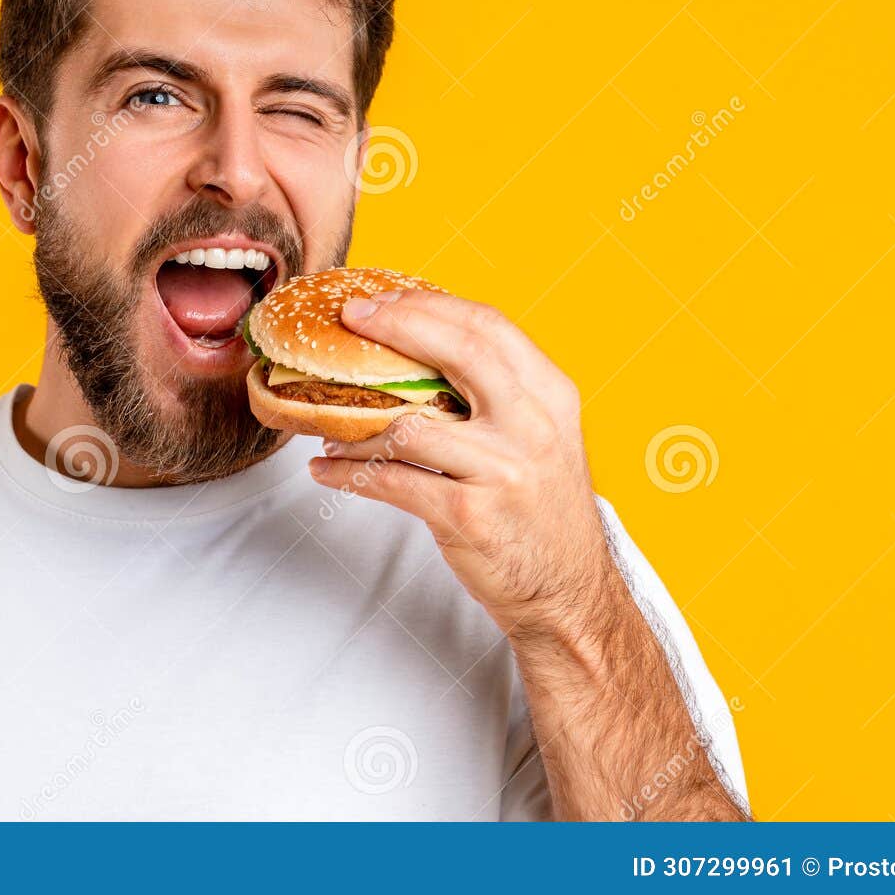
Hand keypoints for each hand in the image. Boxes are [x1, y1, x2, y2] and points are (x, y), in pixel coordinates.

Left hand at [306, 287, 613, 635]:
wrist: (568, 594)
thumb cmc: (540, 510)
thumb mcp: (540, 437)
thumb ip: (496, 392)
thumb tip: (413, 344)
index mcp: (551, 395)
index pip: (487, 325)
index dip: (426, 305)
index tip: (378, 301)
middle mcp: (533, 426)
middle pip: (457, 351)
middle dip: (394, 326)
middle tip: (348, 323)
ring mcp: (503, 470)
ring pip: (409, 424)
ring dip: (354, 423)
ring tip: (327, 427)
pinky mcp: (469, 515)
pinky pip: (391, 481)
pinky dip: (348, 473)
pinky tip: (326, 470)